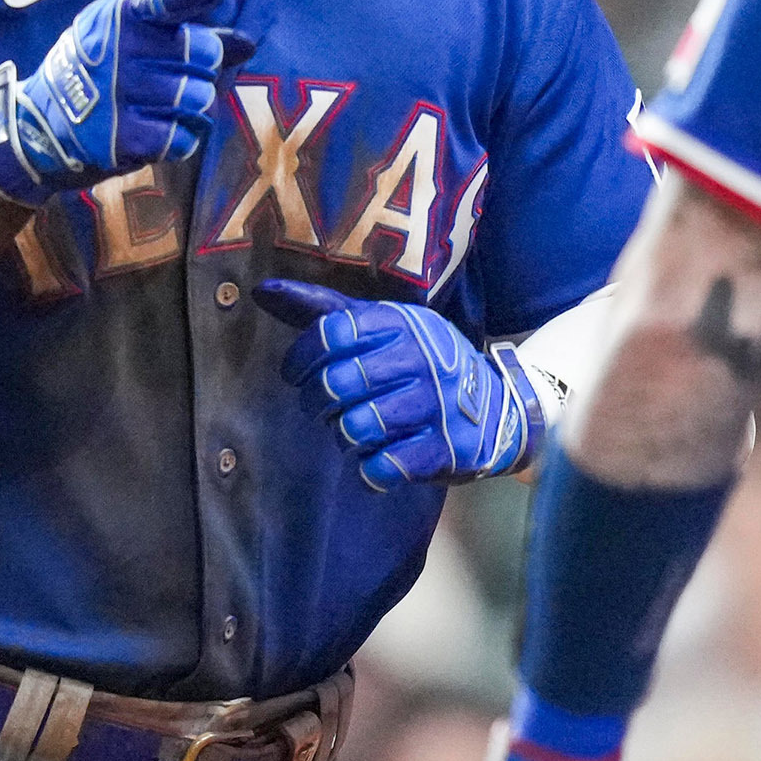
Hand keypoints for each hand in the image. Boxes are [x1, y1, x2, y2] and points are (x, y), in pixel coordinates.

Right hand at [0, 0, 240, 207]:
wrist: (40, 124)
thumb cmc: (98, 71)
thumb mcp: (132, 39)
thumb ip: (191, 36)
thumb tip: (248, 44)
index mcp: (127, 15)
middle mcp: (126, 49)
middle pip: (206, 59)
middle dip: (202, 74)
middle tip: (174, 81)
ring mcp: (124, 92)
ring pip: (201, 101)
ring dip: (194, 111)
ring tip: (167, 109)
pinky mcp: (125, 135)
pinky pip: (184, 137)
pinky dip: (179, 140)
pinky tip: (157, 133)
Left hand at [250, 280, 542, 489]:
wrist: (499, 408)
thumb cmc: (423, 364)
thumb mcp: (384, 327)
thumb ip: (324, 310)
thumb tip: (261, 290)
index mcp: (401, 323)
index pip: (329, 333)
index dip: (300, 359)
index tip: (298, 374)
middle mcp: (421, 359)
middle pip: (335, 385)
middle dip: (318, 403)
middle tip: (327, 408)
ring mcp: (435, 405)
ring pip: (355, 428)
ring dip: (345, 436)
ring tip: (357, 431)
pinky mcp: (444, 450)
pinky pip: (381, 467)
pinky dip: (371, 470)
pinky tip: (381, 458)